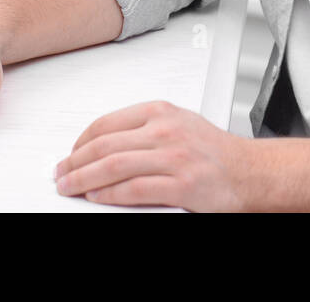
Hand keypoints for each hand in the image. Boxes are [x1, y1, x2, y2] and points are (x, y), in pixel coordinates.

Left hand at [53, 100, 250, 210]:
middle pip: (103, 146)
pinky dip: (109, 195)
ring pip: (112, 166)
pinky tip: (96, 197)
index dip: (80, 142)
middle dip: (74, 163)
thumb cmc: (214, 151)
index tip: (70, 155)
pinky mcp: (181, 186)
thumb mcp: (177, 124)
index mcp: (160, 112)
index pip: (105, 124)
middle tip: (60, 174)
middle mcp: (165, 131)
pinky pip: (133, 190)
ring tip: (70, 188)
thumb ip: (142, 130)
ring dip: (83, 179)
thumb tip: (103, 145)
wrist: (249, 171)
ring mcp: (173, 158)